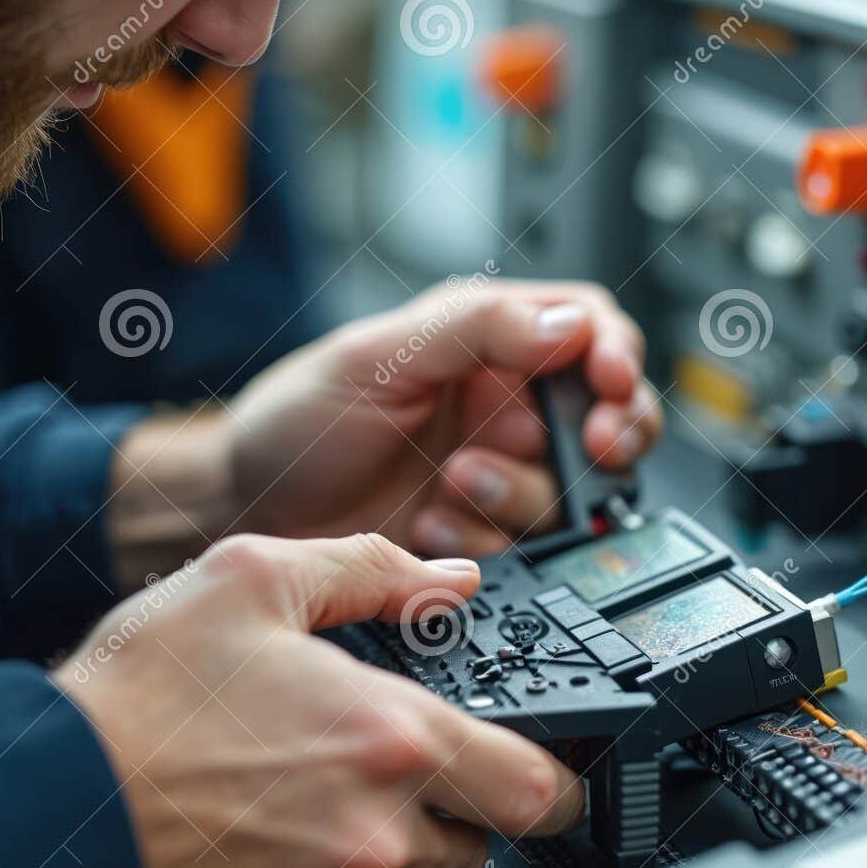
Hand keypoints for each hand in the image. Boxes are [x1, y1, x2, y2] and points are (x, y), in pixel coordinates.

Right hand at [55, 532, 584, 867]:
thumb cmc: (140, 696)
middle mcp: (378, 834)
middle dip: (458, 806)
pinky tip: (269, 838)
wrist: (46, 801)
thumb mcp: (253, 580)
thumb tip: (450, 580)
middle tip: (396, 767)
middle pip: (480, 842)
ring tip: (309, 793)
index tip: (547, 768)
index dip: (556, 779)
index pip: (538, 790)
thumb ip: (371, 569)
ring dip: (385, 844)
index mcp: (390, 741)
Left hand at [106, 280, 662, 587]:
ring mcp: (502, 473)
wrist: (250, 511)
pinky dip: (487, 536)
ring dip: (522, 489)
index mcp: (489, 341)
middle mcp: (505, 405)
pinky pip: (529, 543)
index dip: (615, 352)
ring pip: (573, 486)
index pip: (589, 328)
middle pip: (610, 413)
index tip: (610, 381)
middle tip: (593, 448)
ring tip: (454, 482)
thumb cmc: (298, 420)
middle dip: (613, 432)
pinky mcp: (487, 533)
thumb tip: (567, 324)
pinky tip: (431, 524)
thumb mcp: (376, 356)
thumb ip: (475, 329)